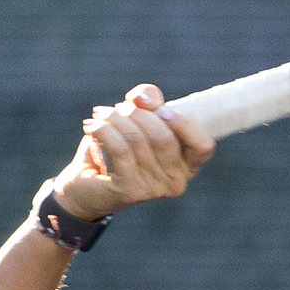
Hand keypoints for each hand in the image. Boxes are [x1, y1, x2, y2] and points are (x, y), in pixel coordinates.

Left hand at [51, 84, 213, 220]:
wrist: (87, 182)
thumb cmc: (120, 146)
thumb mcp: (140, 115)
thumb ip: (150, 98)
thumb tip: (143, 100)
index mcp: (188, 165)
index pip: (203, 145)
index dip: (183, 124)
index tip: (160, 110)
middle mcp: (176, 181)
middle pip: (163, 136)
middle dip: (137, 114)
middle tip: (117, 109)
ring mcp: (154, 189)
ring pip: (136, 139)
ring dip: (114, 119)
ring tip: (101, 114)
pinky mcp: (129, 191)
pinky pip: (119, 149)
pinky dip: (104, 130)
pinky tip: (92, 126)